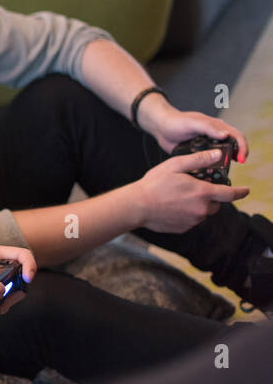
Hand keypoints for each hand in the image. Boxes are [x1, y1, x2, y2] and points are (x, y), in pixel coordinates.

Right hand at [130, 151, 249, 231]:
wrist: (137, 206)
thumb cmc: (154, 184)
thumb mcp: (175, 165)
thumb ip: (198, 160)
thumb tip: (217, 155)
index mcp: (202, 193)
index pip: (230, 194)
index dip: (240, 191)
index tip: (245, 190)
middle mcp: (201, 209)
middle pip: (215, 203)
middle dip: (209, 196)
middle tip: (193, 189)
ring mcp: (193, 221)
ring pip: (203, 212)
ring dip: (197, 205)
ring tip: (178, 198)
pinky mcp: (184, 228)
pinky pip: (191, 220)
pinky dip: (186, 214)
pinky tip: (172, 207)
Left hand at [136, 94, 248, 162]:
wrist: (160, 128)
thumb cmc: (176, 121)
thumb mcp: (192, 123)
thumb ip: (208, 128)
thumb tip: (225, 135)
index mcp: (217, 127)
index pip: (236, 136)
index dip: (242, 147)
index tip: (241, 159)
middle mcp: (215, 136)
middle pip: (232, 147)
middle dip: (236, 157)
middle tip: (235, 166)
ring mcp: (208, 145)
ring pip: (222, 156)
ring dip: (225, 163)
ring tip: (223, 171)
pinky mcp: (199, 154)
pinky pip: (210, 161)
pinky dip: (212, 167)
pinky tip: (210, 173)